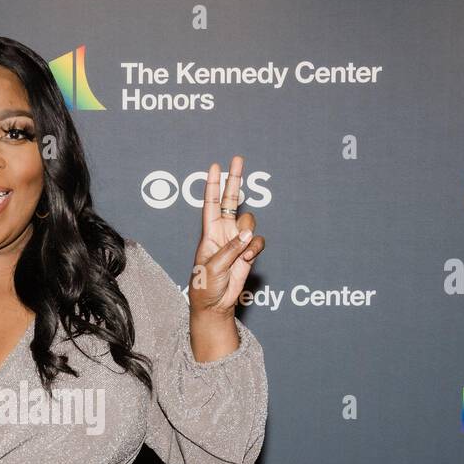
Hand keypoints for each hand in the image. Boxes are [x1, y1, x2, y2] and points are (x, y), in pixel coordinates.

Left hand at [190, 155, 265, 315]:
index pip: (210, 203)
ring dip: (248, 234)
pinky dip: (255, 248)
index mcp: (209, 232)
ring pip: (250, 222)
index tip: (214, 166)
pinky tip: (248, 258)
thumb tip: (248, 234)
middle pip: (230, 200)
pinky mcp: (249, 252)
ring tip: (242, 251)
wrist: (216, 305)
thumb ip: (231, 249)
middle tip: (237, 159)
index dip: (212, 185)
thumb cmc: (205, 286)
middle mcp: (224, 232)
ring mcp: (237, 241)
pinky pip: (258, 242)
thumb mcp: (213, 267)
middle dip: (234, 180)